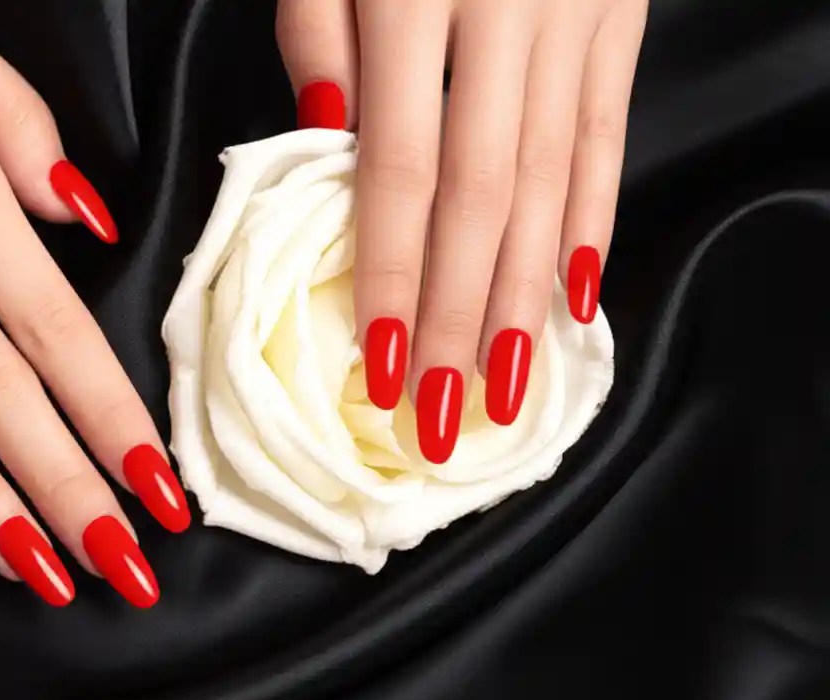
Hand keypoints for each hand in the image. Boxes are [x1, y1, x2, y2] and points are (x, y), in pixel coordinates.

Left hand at [277, 0, 646, 461]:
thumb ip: (319, 35)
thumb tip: (330, 145)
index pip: (403, 168)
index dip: (391, 273)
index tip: (380, 366)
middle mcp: (513, 10)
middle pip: (485, 195)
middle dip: (460, 313)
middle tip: (444, 417)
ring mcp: (580, 13)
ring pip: (554, 179)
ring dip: (526, 294)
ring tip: (509, 387)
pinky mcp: (621, 14)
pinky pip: (608, 132)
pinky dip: (594, 218)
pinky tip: (578, 295)